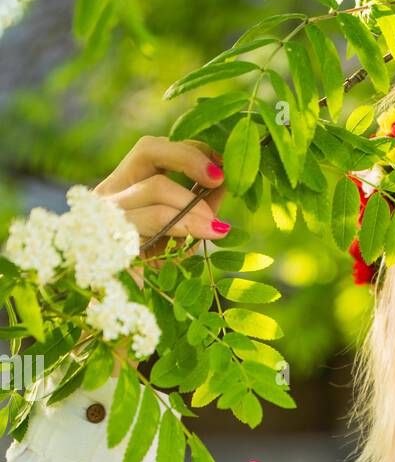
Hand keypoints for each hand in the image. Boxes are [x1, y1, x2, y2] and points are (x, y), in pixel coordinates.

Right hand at [92, 134, 229, 281]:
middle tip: (220, 178)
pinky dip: (187, 224)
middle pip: (149, 149)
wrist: (112, 312)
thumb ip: (195, 208)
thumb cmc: (146, 274)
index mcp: (122, 188)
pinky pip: (153, 220)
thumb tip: (222, 184)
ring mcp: (105, 213)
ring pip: (155, 188)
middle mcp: (109, 193)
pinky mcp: (109, 236)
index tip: (222, 167)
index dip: (192, 151)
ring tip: (217, 224)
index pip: (155, 148)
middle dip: (191, 159)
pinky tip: (208, 232)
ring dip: (195, 204)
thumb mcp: (175, 234)